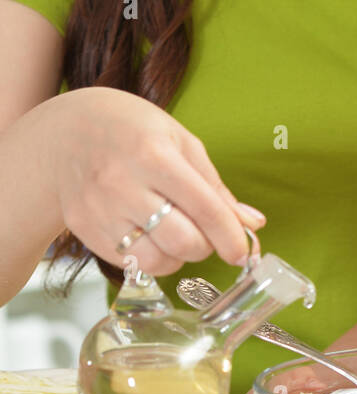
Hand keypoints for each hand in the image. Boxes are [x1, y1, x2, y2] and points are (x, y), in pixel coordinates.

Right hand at [44, 86, 265, 276]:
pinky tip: (151, 235)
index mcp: (153, 154)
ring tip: (176, 233)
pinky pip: (129, 264)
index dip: (229, 236)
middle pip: (182, 241)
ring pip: (155, 261)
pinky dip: (150, 257)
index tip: (241, 251)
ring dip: (177, 257)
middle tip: (205, 233)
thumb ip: (215, 187)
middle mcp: (122, 183)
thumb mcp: (180, 142)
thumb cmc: (132, 130)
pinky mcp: (83, 228)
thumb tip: (252, 223)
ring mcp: (99, 209)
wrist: (67, 131)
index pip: (204, 207)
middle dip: (204, 246)